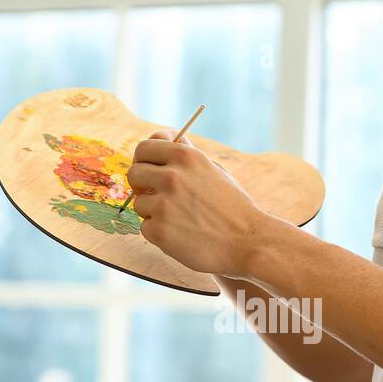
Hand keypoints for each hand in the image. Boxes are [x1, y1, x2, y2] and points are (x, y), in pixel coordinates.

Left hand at [126, 129, 274, 276]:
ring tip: (178, 219)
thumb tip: (167, 139)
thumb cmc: (233, 207)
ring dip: (152, 212)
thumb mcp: (214, 171)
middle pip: (134, 173)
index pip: (145, 147)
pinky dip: (159, 233)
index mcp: (186, 157)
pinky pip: (145, 228)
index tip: (147, 167)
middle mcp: (172, 177)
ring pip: (139, 203)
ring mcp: (164, 205)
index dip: (143, 158)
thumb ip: (188, 155)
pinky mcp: (160, 231)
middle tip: (152, 194)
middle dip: (141, 184)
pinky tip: (180, 235)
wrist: (248, 242)